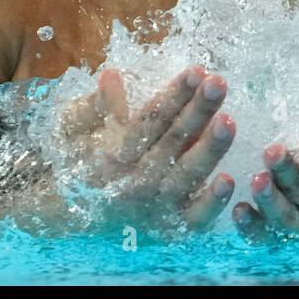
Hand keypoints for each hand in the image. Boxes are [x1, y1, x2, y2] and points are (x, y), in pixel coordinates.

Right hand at [57, 65, 235, 229]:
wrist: (69, 215)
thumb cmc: (78, 158)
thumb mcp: (74, 127)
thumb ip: (95, 105)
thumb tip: (111, 75)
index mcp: (112, 154)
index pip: (150, 120)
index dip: (174, 96)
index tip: (197, 71)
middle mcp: (134, 181)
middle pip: (173, 142)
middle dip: (198, 112)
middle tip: (218, 84)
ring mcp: (154, 206)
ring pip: (187, 175)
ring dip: (209, 149)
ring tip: (228, 121)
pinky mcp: (171, 227)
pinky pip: (194, 217)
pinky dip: (211, 203)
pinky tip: (229, 181)